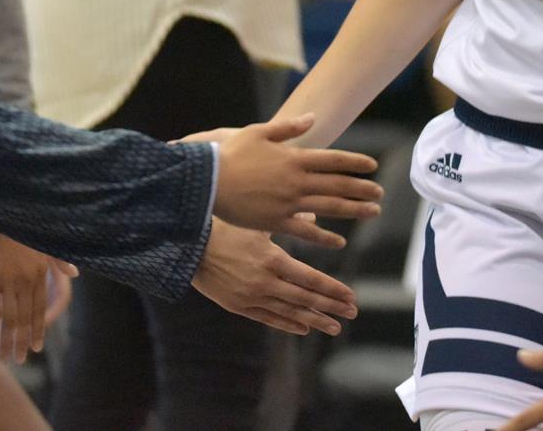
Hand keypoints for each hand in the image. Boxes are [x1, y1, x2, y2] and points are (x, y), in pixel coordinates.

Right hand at [0, 231, 79, 363]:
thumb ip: (58, 260)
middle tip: (21, 360)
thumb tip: (76, 275)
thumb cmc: (18, 230)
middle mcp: (27, 281)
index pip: (39, 309)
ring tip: (7, 358)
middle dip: (23, 341)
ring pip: (11, 320)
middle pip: (26, 318)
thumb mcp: (44, 242)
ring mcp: (9, 283)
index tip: (36, 347)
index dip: (37, 329)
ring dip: (9, 341)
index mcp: (40, 273)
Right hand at [192, 219, 359, 334]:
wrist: (190, 248)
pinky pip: (268, 319)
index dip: (333, 290)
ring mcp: (251, 297)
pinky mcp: (239, 306)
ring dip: (315, 320)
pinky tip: (304, 328)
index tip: (351, 296)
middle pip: (305, 299)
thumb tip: (313, 215)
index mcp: (272, 260)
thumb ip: (290, 223)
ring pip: (290, 313)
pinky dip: (288, 324)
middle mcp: (264, 282)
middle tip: (352, 312)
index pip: (310, 279)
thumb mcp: (259, 224)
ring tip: (335, 326)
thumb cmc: (226, 229)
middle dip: (331, 307)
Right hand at [202, 112, 383, 230]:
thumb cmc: (231, 153)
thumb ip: (289, 128)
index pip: (333, 159)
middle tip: (380, 193)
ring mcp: (287, 203)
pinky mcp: (275, 222)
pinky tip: (339, 242)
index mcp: (294, 157)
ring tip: (373, 212)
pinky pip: (305, 232)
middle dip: (361, 188)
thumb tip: (313, 118)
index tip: (372, 166)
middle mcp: (296, 181)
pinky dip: (324, 237)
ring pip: (328, 207)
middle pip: (337, 185)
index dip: (355, 162)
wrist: (207, 182)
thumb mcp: (260, 132)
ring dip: (353, 210)